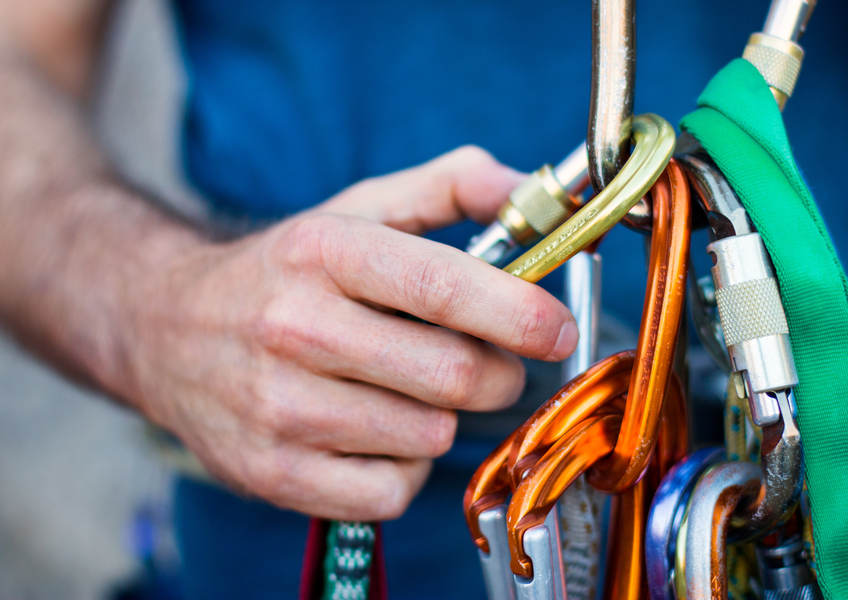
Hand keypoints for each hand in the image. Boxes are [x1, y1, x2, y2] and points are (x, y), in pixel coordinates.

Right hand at [126, 146, 577, 520]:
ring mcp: (278, 409)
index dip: (519, 313)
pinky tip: (376, 435)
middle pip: (453, 375)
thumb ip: (447, 188)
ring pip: (429, 437)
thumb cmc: (283, 271)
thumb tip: (527, 191)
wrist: (165, 329)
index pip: (441, 287)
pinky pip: (391, 491)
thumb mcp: (355, 211)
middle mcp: (294, 329)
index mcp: (323, 254)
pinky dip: (403, 467)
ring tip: (408, 391)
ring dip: (442, 417)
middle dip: (495, 375)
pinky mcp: (272, 472)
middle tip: (490, 363)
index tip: (559, 329)